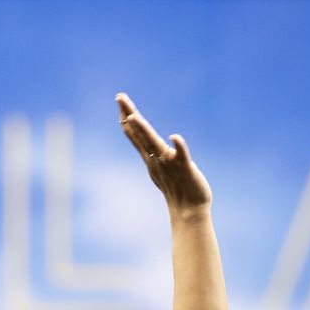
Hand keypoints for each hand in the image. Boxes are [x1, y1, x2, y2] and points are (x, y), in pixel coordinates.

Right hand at [116, 93, 210, 210]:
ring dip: (144, 131)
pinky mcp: (186, 169)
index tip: (120, 101)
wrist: (189, 211)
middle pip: (140, 135)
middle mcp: (156, 159)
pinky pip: (182, 156)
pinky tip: (174, 137)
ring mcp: (169, 164)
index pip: (135, 134)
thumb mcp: (161, 168)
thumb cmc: (178, 189)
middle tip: (119, 98)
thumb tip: (150, 144)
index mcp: (151, 158)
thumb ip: (156, 155)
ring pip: (154, 144)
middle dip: (129, 115)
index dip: (127, 117)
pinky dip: (178, 147)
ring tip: (135, 117)